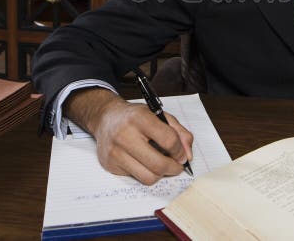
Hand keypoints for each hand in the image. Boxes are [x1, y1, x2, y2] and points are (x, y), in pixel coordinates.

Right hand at [64, 87, 193, 184]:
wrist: (106, 118)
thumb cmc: (135, 117)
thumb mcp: (159, 116)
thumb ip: (179, 132)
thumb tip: (188, 155)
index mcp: (140, 118)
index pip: (168, 140)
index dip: (180, 151)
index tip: (182, 154)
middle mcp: (125, 135)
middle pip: (158, 164)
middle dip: (174, 168)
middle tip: (177, 166)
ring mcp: (115, 152)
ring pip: (148, 177)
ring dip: (160, 174)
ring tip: (162, 165)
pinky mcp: (110, 165)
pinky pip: (136, 178)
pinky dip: (145, 172)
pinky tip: (144, 162)